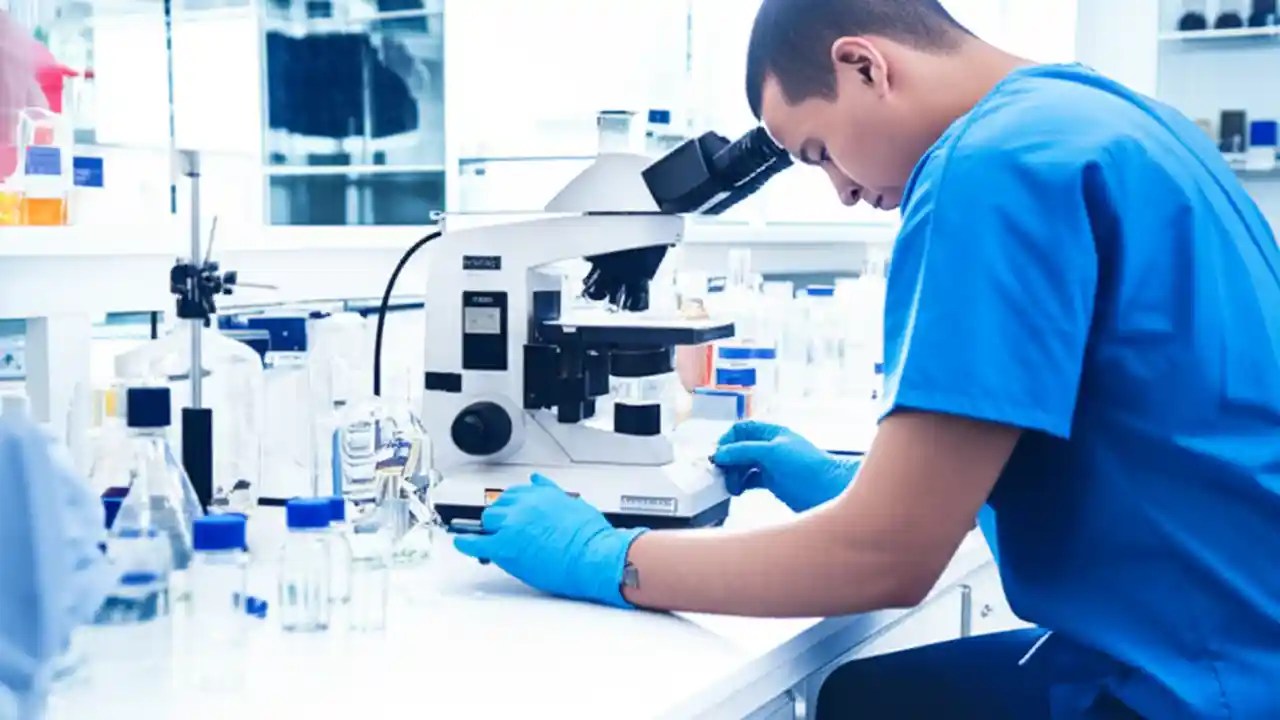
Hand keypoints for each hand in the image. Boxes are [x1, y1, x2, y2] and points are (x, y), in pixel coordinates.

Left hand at [453, 474, 646, 608]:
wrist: (594, 556)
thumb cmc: (592, 537)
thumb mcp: (574, 504)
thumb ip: (552, 492)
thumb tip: (539, 481)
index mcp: (541, 493)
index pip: (516, 493)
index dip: (511, 504)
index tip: (509, 509)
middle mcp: (524, 504)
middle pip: (499, 505)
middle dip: (500, 516)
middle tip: (502, 527)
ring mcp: (512, 525)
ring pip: (488, 520)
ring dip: (488, 528)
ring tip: (487, 536)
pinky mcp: (505, 546)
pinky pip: (475, 542)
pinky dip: (466, 543)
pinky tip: (462, 543)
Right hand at [712, 421, 859, 512]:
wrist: (828, 491)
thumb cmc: (807, 467)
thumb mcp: (771, 452)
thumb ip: (744, 450)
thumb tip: (720, 453)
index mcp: (771, 433)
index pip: (742, 430)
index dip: (728, 440)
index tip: (719, 455)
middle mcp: (770, 447)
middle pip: (740, 448)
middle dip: (728, 460)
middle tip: (720, 474)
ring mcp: (771, 465)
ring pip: (743, 465)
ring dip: (733, 474)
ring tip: (731, 487)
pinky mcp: (773, 482)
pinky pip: (750, 480)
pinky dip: (741, 484)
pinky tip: (737, 490)